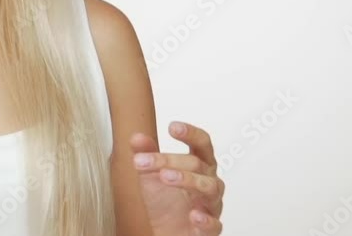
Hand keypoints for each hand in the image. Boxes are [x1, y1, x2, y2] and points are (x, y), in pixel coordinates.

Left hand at [130, 121, 224, 235]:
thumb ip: (146, 155)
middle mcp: (208, 182)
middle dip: (170, 160)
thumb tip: (137, 136)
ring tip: (165, 177)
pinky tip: (194, 216)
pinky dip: (206, 220)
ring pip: (210, 188)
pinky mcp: (209, 229)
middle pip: (197, 164)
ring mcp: (211, 205)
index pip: (202, 144)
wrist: (166, 232)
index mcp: (198, 166)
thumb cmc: (165, 202)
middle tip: (144, 161)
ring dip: (188, 180)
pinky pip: (215, 224)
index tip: (172, 127)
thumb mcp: (150, 176)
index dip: (191, 134)